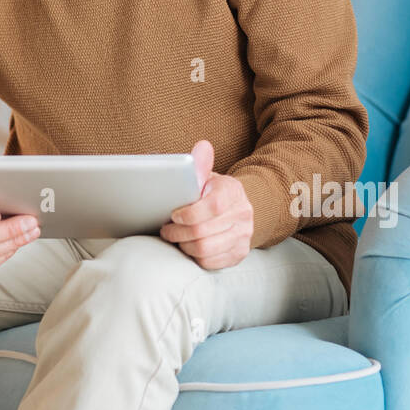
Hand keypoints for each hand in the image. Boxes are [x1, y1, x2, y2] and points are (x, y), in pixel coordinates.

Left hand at [159, 140, 253, 269]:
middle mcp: (243, 214)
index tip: (174, 215)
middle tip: (165, 229)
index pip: (213, 206)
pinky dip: (194, 256)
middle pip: (204, 231)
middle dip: (177, 232)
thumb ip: (200, 165)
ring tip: (175, 238)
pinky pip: (211, 262)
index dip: (189, 214)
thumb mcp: (207, 177)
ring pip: (205, 249)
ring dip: (183, 245)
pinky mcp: (239, 254)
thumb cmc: (213, 192)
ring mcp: (243, 236)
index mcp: (233, 191)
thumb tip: (202, 146)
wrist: (236, 208)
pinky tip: (188, 246)